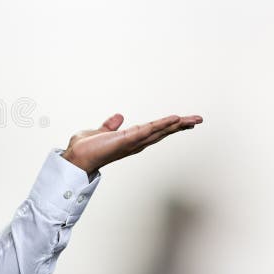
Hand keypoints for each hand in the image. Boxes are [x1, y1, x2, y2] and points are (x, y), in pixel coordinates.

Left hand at [61, 113, 202, 175]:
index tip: (183, 120)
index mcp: (130, 139)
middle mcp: (135, 143)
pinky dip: (161, 125)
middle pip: (162, 132)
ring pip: (159, 131)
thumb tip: (119, 116)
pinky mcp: (126, 140)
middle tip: (198, 119)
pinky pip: (147, 130)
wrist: (75, 157)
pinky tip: (173, 120)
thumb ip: (110, 125)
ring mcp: (132, 142)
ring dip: (176, 124)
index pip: (154, 131)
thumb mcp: (100, 132)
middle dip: (180, 126)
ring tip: (193, 119)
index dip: (169, 125)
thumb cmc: (85, 149)